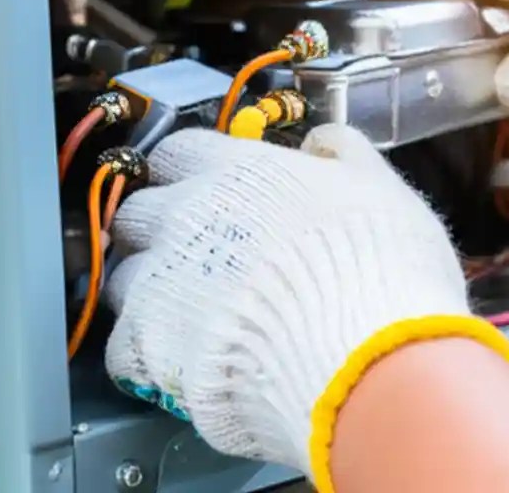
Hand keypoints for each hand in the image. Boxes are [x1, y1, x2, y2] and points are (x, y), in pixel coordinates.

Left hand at [103, 125, 508, 485]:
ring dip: (153, 292)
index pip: (180, 150)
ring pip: (123, 278)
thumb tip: (320, 142)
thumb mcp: (385, 190)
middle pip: (138, 210)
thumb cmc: (381, 269)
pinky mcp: (145, 349)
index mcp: (238, 171)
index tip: (215, 191)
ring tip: (202, 320)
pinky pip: (123, 349)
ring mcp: (157, 283)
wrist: (363, 362)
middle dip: (163, 230)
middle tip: (206, 258)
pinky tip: (192, 365)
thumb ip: (344, 155)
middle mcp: (184, 217)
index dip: (196, 172)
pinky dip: (151, 356)